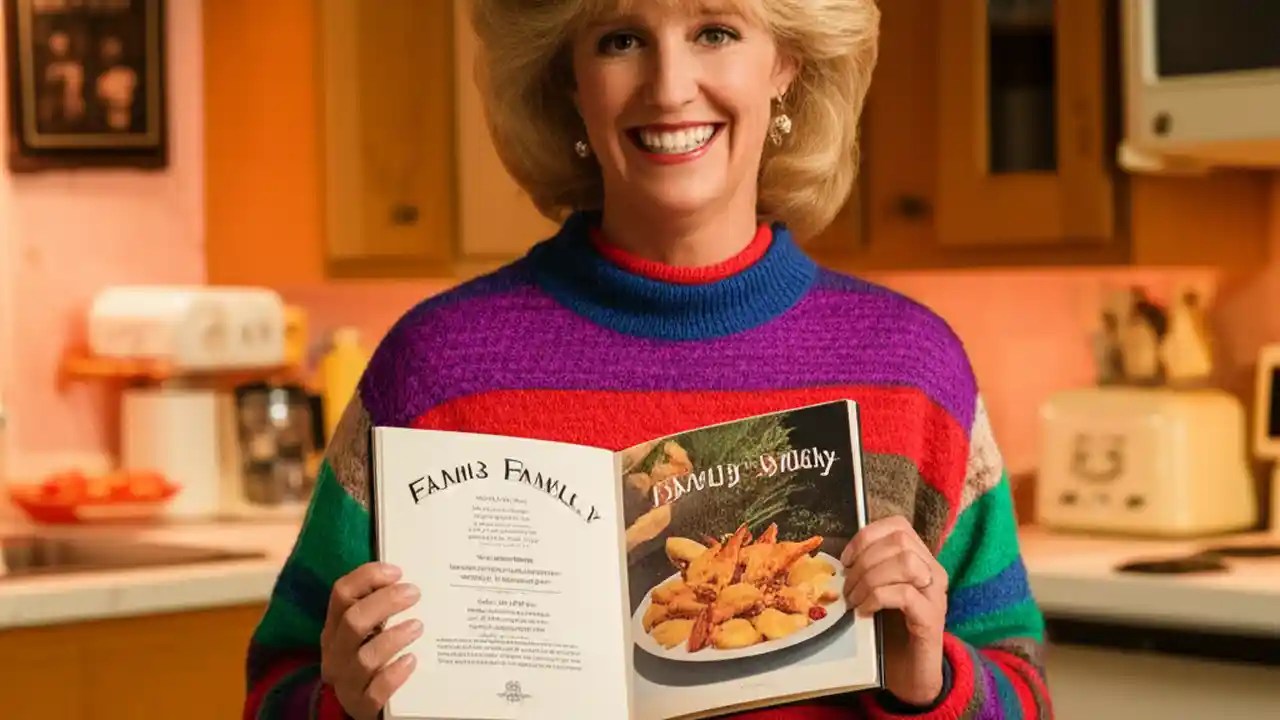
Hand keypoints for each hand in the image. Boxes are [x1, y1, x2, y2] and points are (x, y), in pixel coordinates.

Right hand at [320, 562, 422, 719]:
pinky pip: (376, 691)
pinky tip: (411, 661)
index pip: (341, 593)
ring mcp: (346, 681)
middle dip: (385, 602)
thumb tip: (406, 579)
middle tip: (414, 593)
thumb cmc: (372, 659)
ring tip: (418, 626)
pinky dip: (394, 674)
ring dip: (394, 637)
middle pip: (353, 620)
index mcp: (334, 627)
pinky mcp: (361, 706)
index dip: (367, 577)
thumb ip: (379, 608)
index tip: (397, 571)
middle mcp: (334, 653)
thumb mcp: (367, 632)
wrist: (365, 705)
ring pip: (365, 657)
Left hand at [840, 516, 947, 706]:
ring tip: (854, 599)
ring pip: (905, 562)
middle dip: (865, 559)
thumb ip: (870, 571)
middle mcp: (933, 572)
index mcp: (921, 560)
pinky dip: (877, 597)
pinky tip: (865, 611)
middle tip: (847, 586)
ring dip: (870, 578)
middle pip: (900, 541)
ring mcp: (935, 594)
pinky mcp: (931, 618)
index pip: (898, 526)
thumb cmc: (891, 632)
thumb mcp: (878, 593)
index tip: (847, 559)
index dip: (867, 536)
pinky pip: (904, 593)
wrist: (911, 674)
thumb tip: (841, 560)